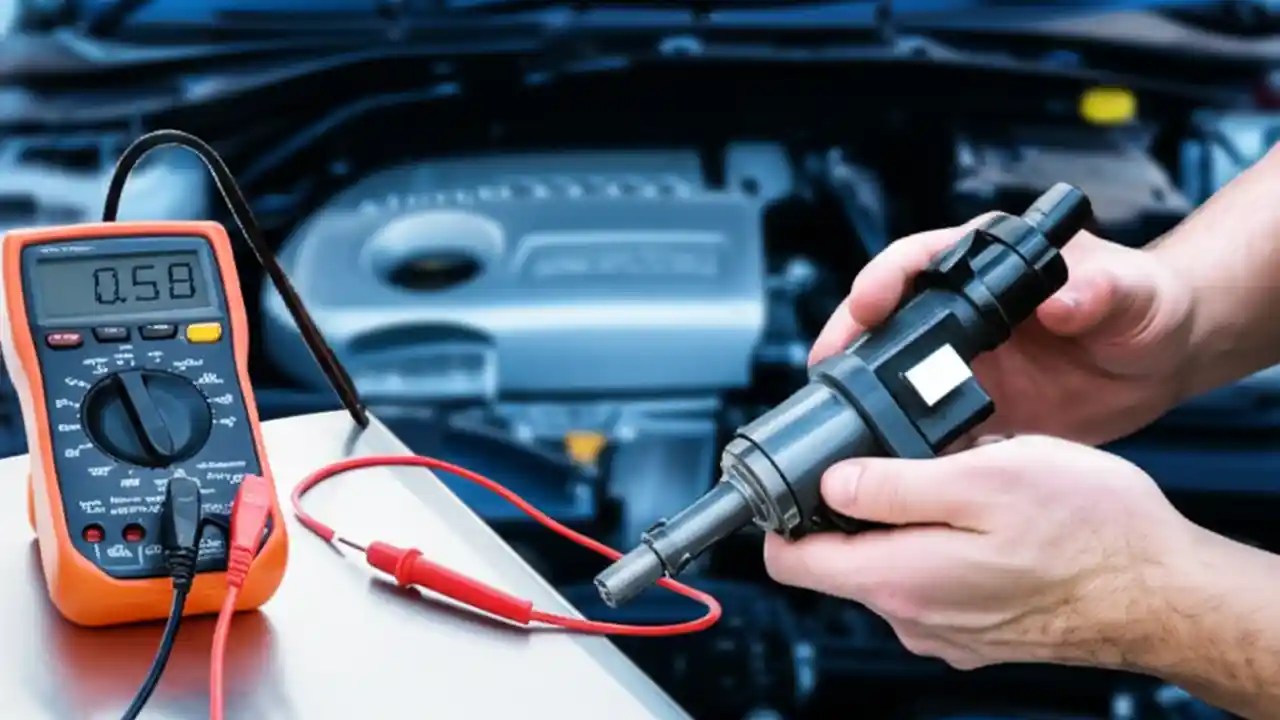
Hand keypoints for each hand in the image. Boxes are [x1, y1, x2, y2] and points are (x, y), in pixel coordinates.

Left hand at [764, 435, 1194, 669]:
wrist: (1166, 593)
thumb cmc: (1093, 536)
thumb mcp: (986, 476)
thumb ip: (894, 483)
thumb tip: (832, 481)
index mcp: (900, 579)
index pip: (790, 561)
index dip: (782, 514)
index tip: (793, 479)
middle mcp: (913, 617)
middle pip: (840, 558)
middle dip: (857, 506)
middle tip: (903, 460)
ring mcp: (946, 630)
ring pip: (889, 564)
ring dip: (909, 520)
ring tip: (962, 485)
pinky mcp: (977, 630)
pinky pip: (933, 579)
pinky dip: (945, 543)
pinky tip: (989, 519)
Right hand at [811, 219, 1196, 445]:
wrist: (1161, 359)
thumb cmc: (1146, 302)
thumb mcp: (1130, 290)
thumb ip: (1102, 289)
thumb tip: (1066, 300)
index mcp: (988, 264)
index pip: (919, 259)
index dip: (884, 278)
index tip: (867, 302)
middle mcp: (963, 311)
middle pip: (886, 316)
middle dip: (848, 338)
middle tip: (827, 366)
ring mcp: (961, 360)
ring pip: (894, 371)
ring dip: (864, 392)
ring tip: (837, 416)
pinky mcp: (970, 404)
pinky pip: (925, 421)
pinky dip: (903, 438)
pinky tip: (888, 457)